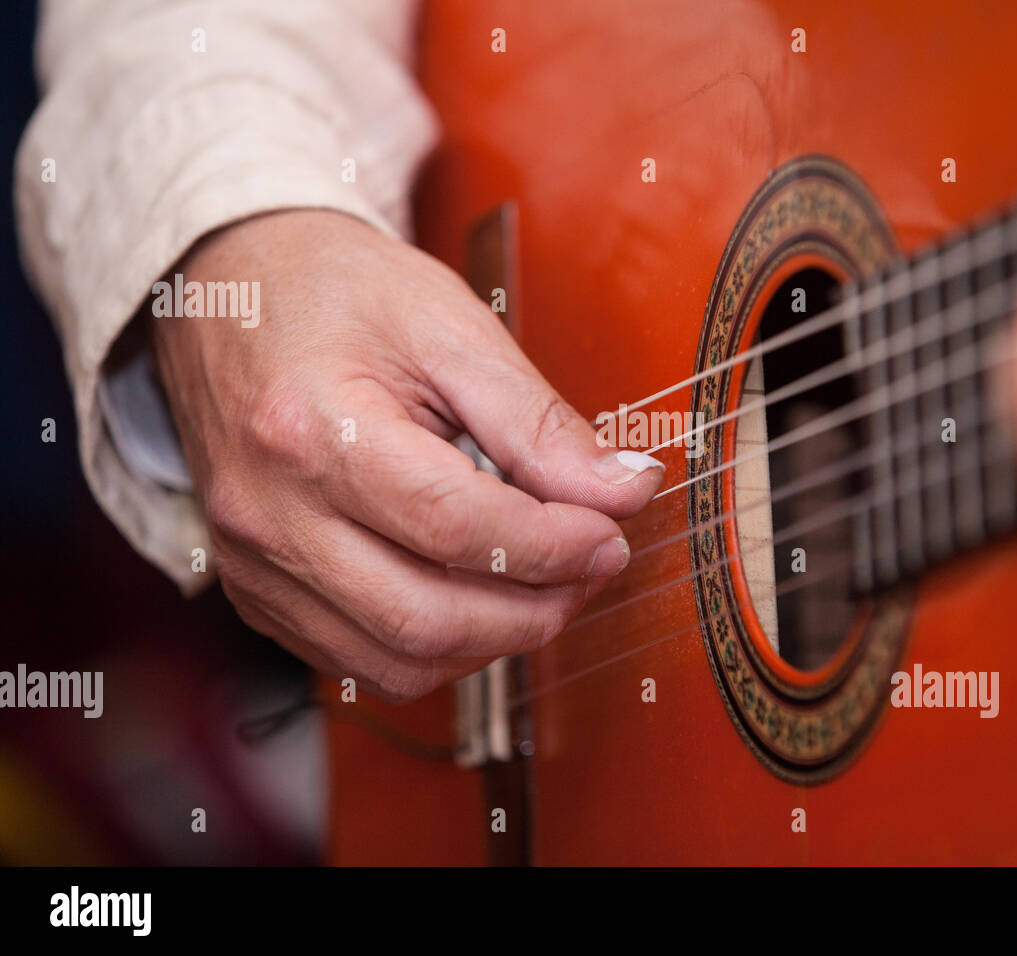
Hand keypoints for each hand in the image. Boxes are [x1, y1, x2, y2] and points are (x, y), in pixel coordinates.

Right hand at [152, 210, 663, 700]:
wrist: (230, 288)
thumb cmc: (336, 294)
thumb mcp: (449, 327)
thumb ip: (537, 422)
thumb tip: (622, 491)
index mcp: (312, 432)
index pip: (456, 528)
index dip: (553, 545)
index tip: (610, 532)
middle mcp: (269, 515)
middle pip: (426, 618)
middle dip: (537, 609)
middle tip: (593, 564)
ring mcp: (253, 564)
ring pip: (397, 662)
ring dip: (494, 639)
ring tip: (546, 582)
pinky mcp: (255, 592)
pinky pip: (359, 661)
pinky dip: (437, 647)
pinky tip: (477, 594)